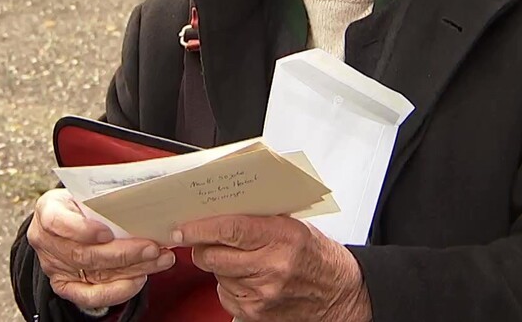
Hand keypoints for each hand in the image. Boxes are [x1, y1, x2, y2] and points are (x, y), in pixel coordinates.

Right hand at [27, 189, 175, 309]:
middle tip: (152, 247)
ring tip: (158, 260)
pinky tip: (140, 279)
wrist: (66, 220)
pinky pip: (92, 296)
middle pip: (84, 254)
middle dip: (123, 253)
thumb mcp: (85, 190)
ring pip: (95, 274)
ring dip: (132, 269)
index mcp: (48, 210)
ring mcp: (55, 267)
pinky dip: (118, 290)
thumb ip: (104, 197)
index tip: (107, 232)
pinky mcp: (65, 286)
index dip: (81, 230)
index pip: (57, 221)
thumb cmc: (81, 201)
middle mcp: (47, 242)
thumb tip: (142, 198)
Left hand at [175, 215, 371, 321]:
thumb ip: (257, 218)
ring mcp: (262, 294)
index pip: (229, 230)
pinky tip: (246, 278)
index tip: (182, 227)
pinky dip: (228, 284)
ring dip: (219, 266)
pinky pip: (224, 294)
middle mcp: (271, 266)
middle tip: (202, 239)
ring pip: (216, 275)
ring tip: (240, 259)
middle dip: (202, 246)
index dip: (200, 228)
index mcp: (281, 237)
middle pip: (214, 256)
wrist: (338, 293)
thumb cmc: (316, 256)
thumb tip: (218, 208)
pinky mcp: (255, 313)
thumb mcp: (293, 226)